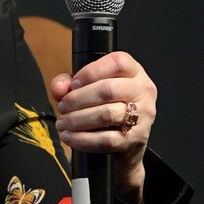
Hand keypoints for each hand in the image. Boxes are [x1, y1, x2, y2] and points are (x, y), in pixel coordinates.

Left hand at [49, 52, 156, 203]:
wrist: (125, 141)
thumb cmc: (105, 106)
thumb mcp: (88, 88)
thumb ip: (68, 83)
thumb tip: (59, 88)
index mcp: (134, 72)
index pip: (117, 62)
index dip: (90, 72)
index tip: (73, 84)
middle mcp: (144, 91)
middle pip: (108, 90)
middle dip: (77, 99)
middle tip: (62, 107)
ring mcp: (143, 116)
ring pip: (107, 115)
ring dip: (77, 120)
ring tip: (62, 123)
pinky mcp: (136, 139)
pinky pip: (106, 139)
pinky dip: (82, 139)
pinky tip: (69, 136)